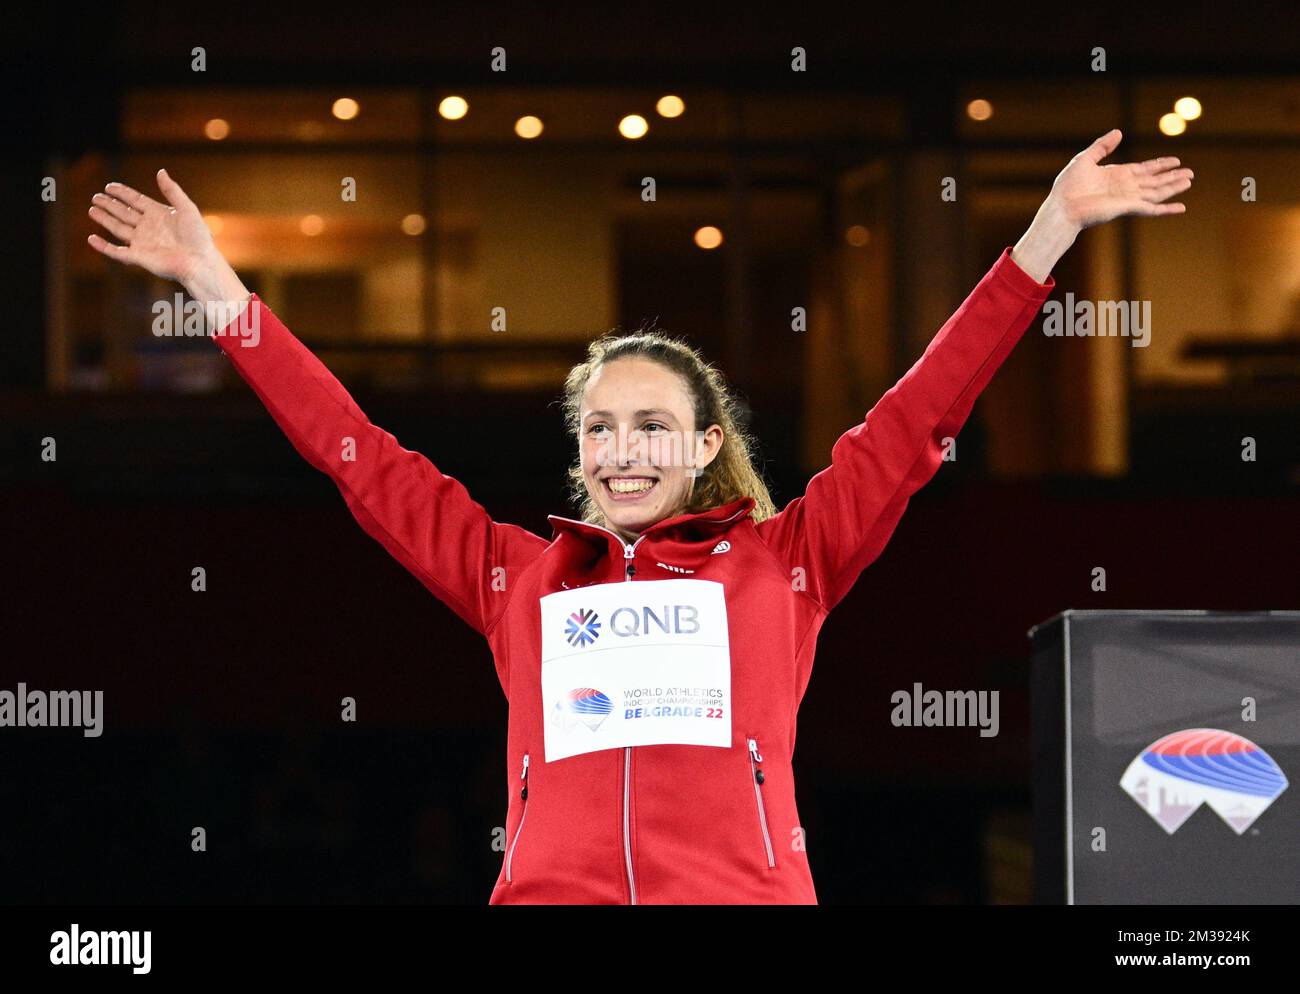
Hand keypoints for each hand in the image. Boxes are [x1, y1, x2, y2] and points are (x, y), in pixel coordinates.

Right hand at [87, 169, 218, 285]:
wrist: (199, 262)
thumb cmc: (198, 237)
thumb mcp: (187, 208)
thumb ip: (172, 190)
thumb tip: (160, 171)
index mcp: (159, 214)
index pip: (136, 200)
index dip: (123, 193)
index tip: (109, 186)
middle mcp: (149, 227)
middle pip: (124, 213)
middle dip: (110, 205)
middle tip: (96, 197)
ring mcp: (142, 242)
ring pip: (118, 228)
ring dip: (105, 219)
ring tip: (92, 210)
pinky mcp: (138, 257)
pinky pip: (117, 251)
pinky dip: (103, 246)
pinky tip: (92, 239)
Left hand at [1047, 128, 1192, 230]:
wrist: (1062, 207)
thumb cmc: (1068, 186)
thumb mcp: (1085, 159)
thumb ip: (1102, 146)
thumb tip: (1118, 132)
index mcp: (1117, 175)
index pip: (1144, 169)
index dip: (1160, 165)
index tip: (1175, 160)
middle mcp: (1125, 187)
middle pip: (1155, 181)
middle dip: (1172, 176)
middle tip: (1190, 173)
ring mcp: (1128, 198)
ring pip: (1157, 192)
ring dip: (1174, 187)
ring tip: (1189, 181)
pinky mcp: (1127, 208)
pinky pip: (1151, 208)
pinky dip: (1166, 208)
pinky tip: (1181, 207)